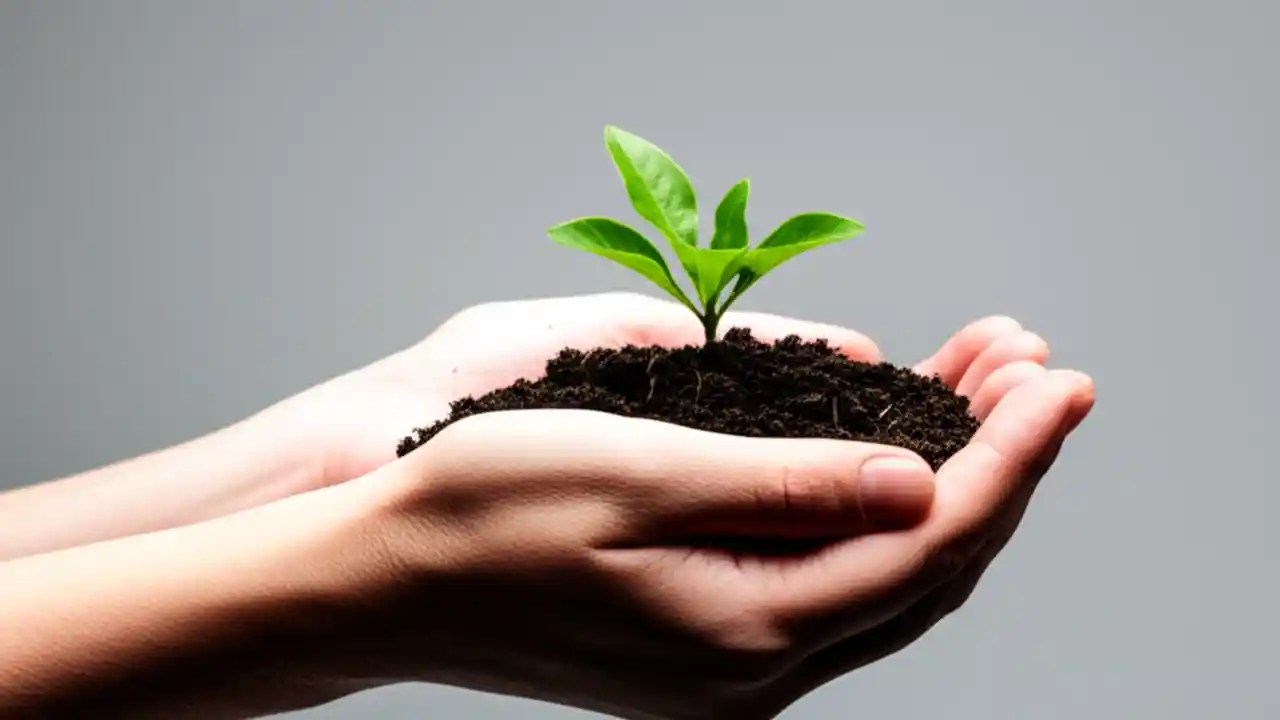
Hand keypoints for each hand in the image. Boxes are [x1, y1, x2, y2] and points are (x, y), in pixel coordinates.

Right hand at [333, 314, 1090, 718]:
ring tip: (985, 397)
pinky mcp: (707, 650)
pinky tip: (893, 463)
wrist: (382, 580)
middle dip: (998, 466)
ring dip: (948, 488)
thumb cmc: (484, 511)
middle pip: (926, 568)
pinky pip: (835, 585)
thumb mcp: (638, 472)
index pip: (928, 539)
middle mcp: (755, 671)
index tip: (1057, 379)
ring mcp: (732, 671)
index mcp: (746, 630)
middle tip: (1036, 371)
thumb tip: (919, 483)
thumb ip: (787, 487)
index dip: (1009, 455)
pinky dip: (882, 518)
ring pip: (886, 579)